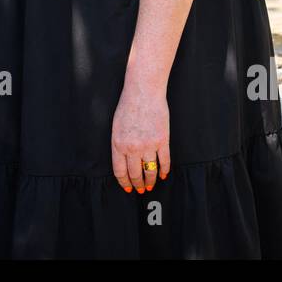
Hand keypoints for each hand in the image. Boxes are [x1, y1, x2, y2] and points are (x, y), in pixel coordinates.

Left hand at [110, 78, 170, 193]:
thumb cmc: (128, 106)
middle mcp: (132, 147)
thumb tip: (125, 162)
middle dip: (138, 185)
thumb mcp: (116, 127)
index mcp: (118, 144)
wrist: (144, 91)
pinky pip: (164, 161)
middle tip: (141, 190)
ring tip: (151, 185)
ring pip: (150, 170)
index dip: (124, 183)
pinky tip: (164, 174)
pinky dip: (165, 170)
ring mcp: (148, 144)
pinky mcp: (162, 140)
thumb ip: (120, 145)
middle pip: (135, 174)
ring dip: (151, 180)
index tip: (128, 189)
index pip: (120, 172)